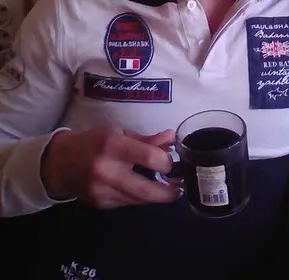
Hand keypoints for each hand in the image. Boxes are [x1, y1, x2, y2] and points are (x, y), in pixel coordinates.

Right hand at [41, 126, 179, 208]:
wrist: (60, 163)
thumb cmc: (93, 142)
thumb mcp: (118, 133)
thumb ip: (146, 139)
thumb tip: (171, 138)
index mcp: (113, 145)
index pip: (149, 157)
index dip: (166, 162)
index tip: (170, 162)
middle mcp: (107, 170)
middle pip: (147, 189)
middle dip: (168, 192)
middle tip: (179, 188)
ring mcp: (102, 191)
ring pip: (139, 199)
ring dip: (155, 195)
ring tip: (164, 187)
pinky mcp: (100, 204)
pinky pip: (127, 203)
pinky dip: (138, 197)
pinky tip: (141, 189)